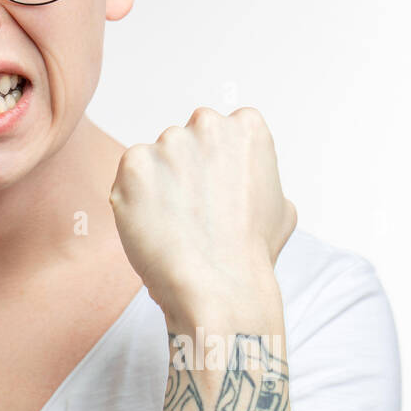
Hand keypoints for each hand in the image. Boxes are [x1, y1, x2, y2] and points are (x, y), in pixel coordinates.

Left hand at [108, 106, 295, 328]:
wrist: (219, 285)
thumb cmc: (252, 254)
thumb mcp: (281, 207)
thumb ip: (260, 178)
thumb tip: (249, 180)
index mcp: (247, 127)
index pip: (221, 132)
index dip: (215, 167)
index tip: (216, 193)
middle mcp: (207, 124)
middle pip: (183, 142)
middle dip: (182, 171)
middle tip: (191, 212)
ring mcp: (168, 142)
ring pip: (154, 161)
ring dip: (157, 187)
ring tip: (174, 224)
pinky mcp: (134, 164)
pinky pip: (128, 178)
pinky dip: (134, 200)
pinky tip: (154, 225)